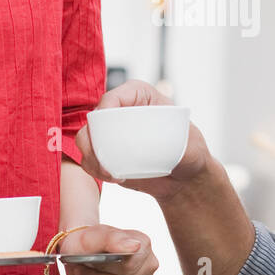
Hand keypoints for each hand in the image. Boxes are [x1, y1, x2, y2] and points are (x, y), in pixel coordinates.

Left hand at [54, 223, 157, 274]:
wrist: (82, 250)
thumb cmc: (87, 243)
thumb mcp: (92, 236)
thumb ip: (112, 239)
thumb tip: (135, 246)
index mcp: (143, 245)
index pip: (127, 268)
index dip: (101, 268)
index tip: (85, 260)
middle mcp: (149, 266)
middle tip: (78, 270)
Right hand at [74, 79, 210, 202]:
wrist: (185, 176)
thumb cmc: (188, 149)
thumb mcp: (186, 139)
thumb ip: (168, 139)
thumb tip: (150, 143)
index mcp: (139, 96)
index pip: (113, 97)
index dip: (105, 110)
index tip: (109, 131)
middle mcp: (120, 111)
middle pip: (93, 120)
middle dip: (93, 141)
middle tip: (107, 164)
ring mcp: (110, 133)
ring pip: (86, 140)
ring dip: (93, 158)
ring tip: (112, 175)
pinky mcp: (105, 153)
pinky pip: (89, 159)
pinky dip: (95, 170)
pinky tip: (114, 178)